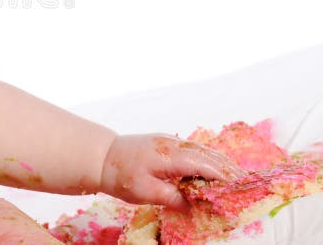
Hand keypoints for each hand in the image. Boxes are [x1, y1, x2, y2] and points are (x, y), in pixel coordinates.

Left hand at [99, 134, 247, 210]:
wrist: (100, 156)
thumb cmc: (120, 174)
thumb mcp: (145, 192)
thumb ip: (172, 197)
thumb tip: (193, 205)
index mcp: (170, 155)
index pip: (206, 165)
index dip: (225, 176)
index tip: (241, 187)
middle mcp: (173, 144)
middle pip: (209, 155)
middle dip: (229, 169)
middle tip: (247, 183)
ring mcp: (170, 141)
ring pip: (202, 150)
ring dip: (220, 162)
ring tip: (236, 176)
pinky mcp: (166, 143)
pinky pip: (194, 149)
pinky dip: (208, 157)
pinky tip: (213, 168)